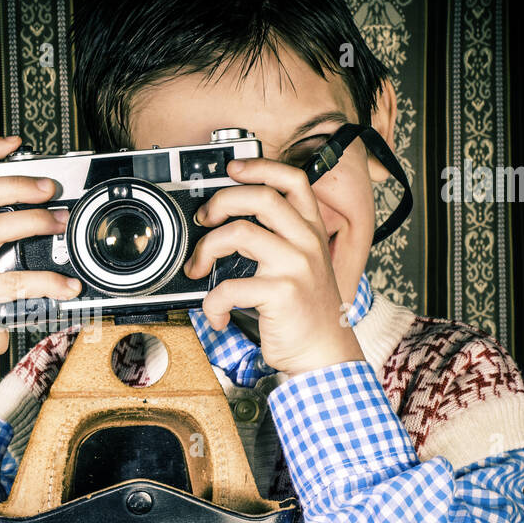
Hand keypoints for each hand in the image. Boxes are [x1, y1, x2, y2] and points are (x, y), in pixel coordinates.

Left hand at [182, 156, 362, 376]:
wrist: (325, 354)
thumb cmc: (306, 314)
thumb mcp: (302, 267)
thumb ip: (278, 242)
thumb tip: (230, 226)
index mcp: (311, 232)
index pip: (293, 181)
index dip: (261, 167)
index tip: (232, 169)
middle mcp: (306, 244)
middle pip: (261, 197)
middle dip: (222, 201)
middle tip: (204, 219)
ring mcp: (296, 267)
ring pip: (239, 233)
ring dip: (206, 249)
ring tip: (198, 268)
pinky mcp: (281, 294)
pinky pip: (228, 287)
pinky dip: (212, 304)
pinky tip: (216, 315)